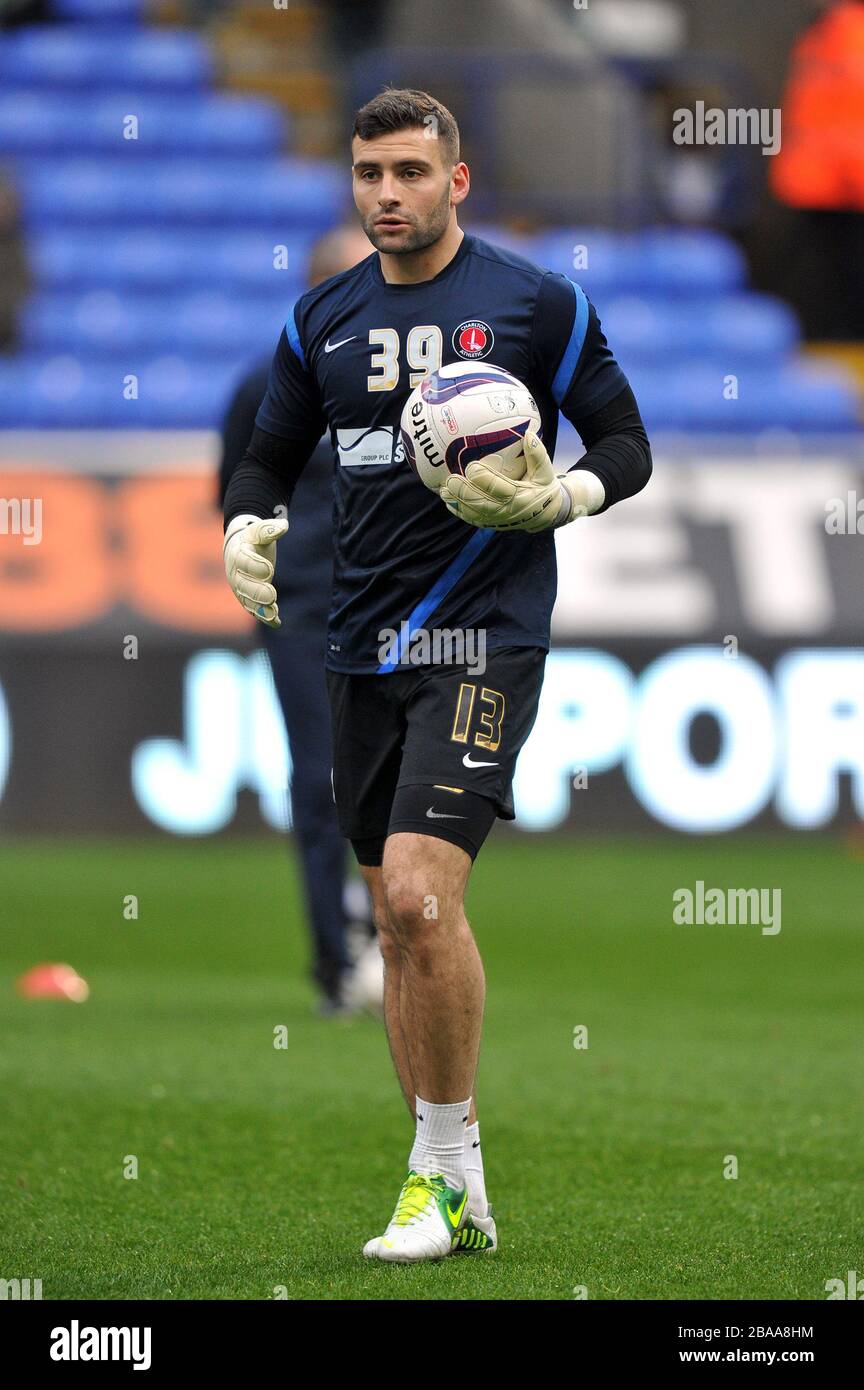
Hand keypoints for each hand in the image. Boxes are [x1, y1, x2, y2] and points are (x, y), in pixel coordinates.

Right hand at [223, 513, 288, 627]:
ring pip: (247, 601)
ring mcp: (240, 589)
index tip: (269, 570)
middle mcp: (236, 574)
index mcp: (238, 554)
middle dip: (257, 592)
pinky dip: (266, 618)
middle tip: (271, 595)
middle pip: (243, 586)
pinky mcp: (248, 599)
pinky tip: (277, 623)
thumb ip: (269, 529)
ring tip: (273, 613)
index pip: (243, 561)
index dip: (254, 566)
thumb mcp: (258, 531)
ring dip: (260, 609)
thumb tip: (283, 526)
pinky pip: (255, 611)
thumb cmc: (252, 540)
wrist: (238, 550)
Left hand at [440, 432, 566, 532]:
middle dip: (464, 493)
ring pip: (475, 514)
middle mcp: (509, 512)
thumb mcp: (545, 471)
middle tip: (450, 480)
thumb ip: (537, 454)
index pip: (500, 489)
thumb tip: (528, 434)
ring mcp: (500, 520)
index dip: (484, 479)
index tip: (471, 466)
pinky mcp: (493, 525)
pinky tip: (449, 502)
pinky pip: (474, 520)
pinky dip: (460, 512)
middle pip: (483, 504)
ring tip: (444, 491)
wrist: (547, 514)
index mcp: (522, 498)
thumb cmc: (543, 487)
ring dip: (458, 503)